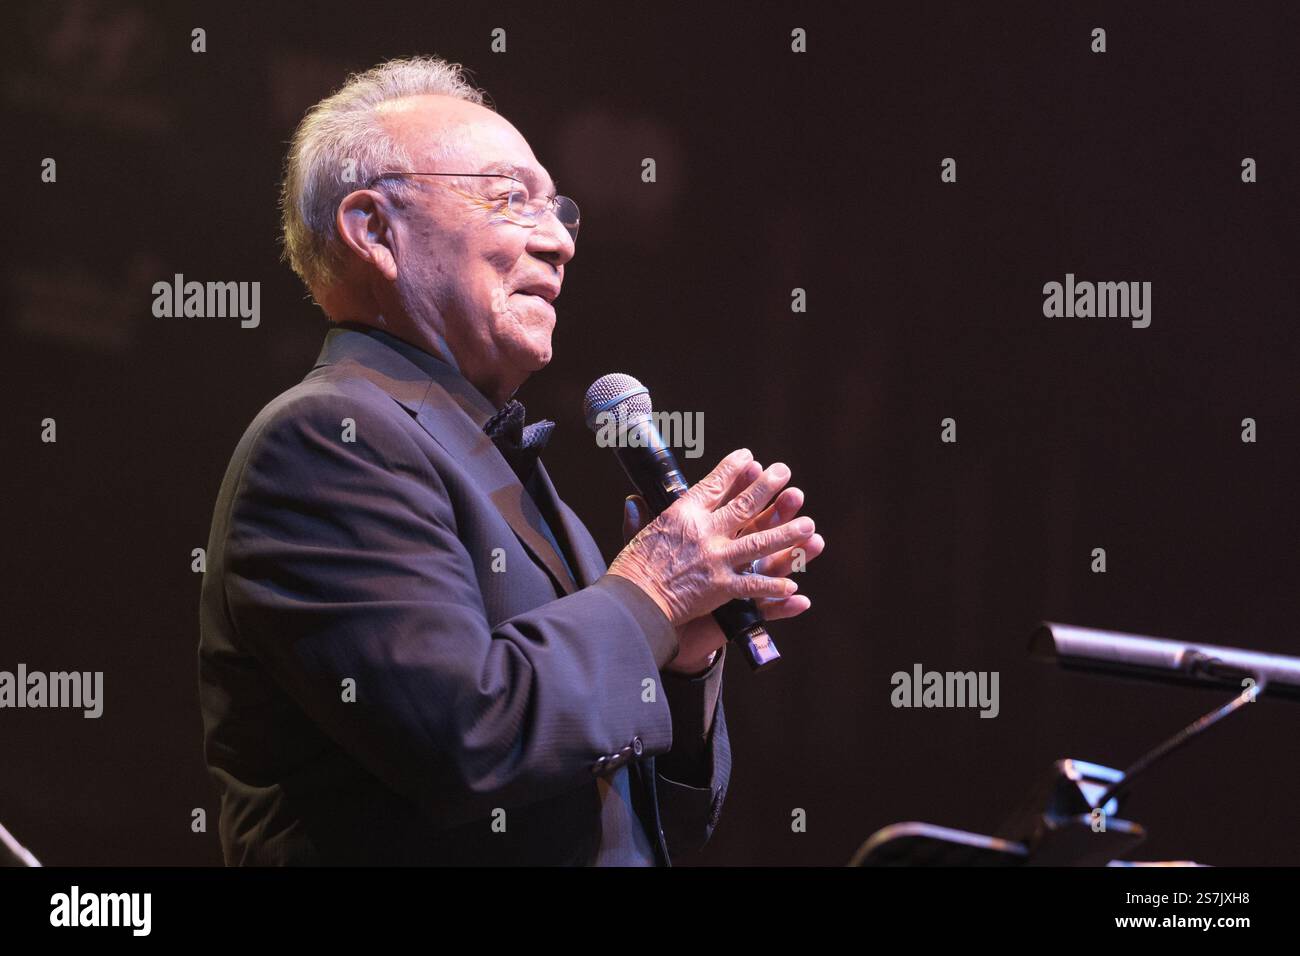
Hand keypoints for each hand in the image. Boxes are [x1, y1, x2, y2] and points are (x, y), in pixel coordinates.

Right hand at [611, 449, 823, 670]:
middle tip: (786, 473)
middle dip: (768, 488)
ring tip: (808, 524)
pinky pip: (754, 586)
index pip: (713, 485)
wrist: (633, 603)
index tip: (749, 457)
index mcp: (683, 515)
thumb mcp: (635, 536)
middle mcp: (704, 533)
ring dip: (786, 533)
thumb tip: (632, 500)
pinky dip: (774, 586)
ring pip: (760, 542)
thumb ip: (638, 518)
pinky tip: (793, 585)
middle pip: (744, 506)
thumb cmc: (630, 570)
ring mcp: (716, 560)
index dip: (733, 470)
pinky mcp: (722, 588)